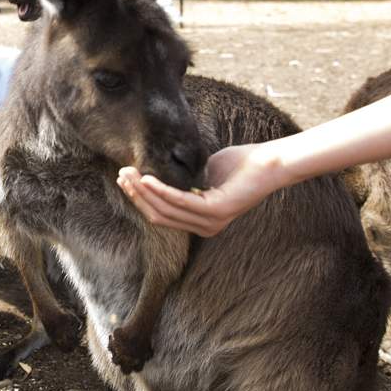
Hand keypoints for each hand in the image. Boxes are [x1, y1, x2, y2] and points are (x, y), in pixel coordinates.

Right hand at [116, 143, 282, 236]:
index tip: (124, 179)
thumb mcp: (204, 174)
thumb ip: (183, 179)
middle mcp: (205, 227)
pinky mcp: (217, 211)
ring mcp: (211, 222)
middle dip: (136, 195)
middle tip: (120, 175)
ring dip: (143, 191)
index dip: (140, 198)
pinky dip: (160, 190)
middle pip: (159, 214)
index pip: (162, 214)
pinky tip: (147, 178)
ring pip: (165, 209)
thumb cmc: (240, 165)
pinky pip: (180, 201)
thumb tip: (156, 171)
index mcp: (201, 221)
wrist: (270, 163)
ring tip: (129, 173)